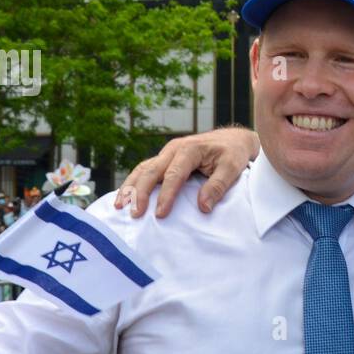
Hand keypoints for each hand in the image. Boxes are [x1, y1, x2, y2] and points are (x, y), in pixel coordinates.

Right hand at [114, 127, 259, 218]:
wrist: (233, 140)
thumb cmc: (233, 154)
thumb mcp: (232, 168)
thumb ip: (218, 186)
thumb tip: (203, 207)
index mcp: (189, 149)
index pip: (174, 174)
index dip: (166, 195)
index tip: (160, 214)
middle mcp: (174, 149)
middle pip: (151, 171)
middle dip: (140, 193)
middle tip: (134, 213)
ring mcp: (167, 153)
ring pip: (143, 169)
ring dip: (130, 187)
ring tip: (120, 206)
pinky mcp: (165, 159)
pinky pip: (145, 170)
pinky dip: (134, 183)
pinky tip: (125, 197)